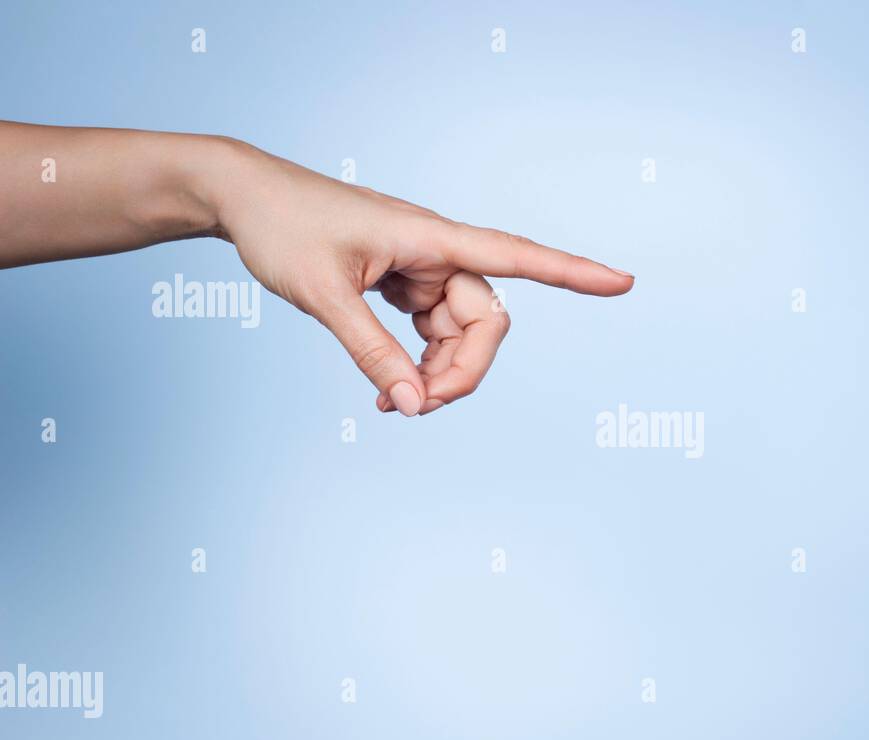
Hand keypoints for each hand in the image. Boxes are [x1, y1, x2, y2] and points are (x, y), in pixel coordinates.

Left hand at [213, 141, 632, 415]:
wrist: (243, 199)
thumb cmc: (282, 227)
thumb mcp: (323, 294)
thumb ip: (371, 351)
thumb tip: (412, 404)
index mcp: (431, 237)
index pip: (518, 255)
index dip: (573, 273)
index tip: (622, 283)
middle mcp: (438, 252)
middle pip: (485, 322)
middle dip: (463, 371)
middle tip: (414, 409)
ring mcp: (422, 270)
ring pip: (460, 335)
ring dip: (438, 375)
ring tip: (391, 402)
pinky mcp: (403, 284)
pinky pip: (432, 334)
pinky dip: (417, 366)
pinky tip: (390, 390)